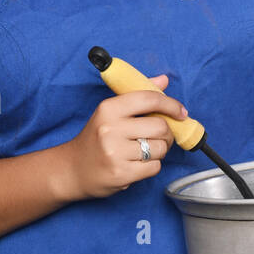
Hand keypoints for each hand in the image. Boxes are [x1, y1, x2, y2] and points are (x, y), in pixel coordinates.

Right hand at [61, 74, 187, 199]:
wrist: (72, 169)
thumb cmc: (95, 138)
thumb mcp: (110, 113)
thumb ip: (138, 96)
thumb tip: (163, 80)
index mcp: (109, 108)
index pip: (148, 99)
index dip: (170, 104)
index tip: (180, 112)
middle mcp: (110, 129)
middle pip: (160, 126)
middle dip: (167, 133)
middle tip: (160, 137)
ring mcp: (115, 152)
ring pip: (160, 148)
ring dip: (159, 151)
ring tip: (145, 151)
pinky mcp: (121, 174)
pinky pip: (154, 167)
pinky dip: (151, 166)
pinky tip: (137, 164)